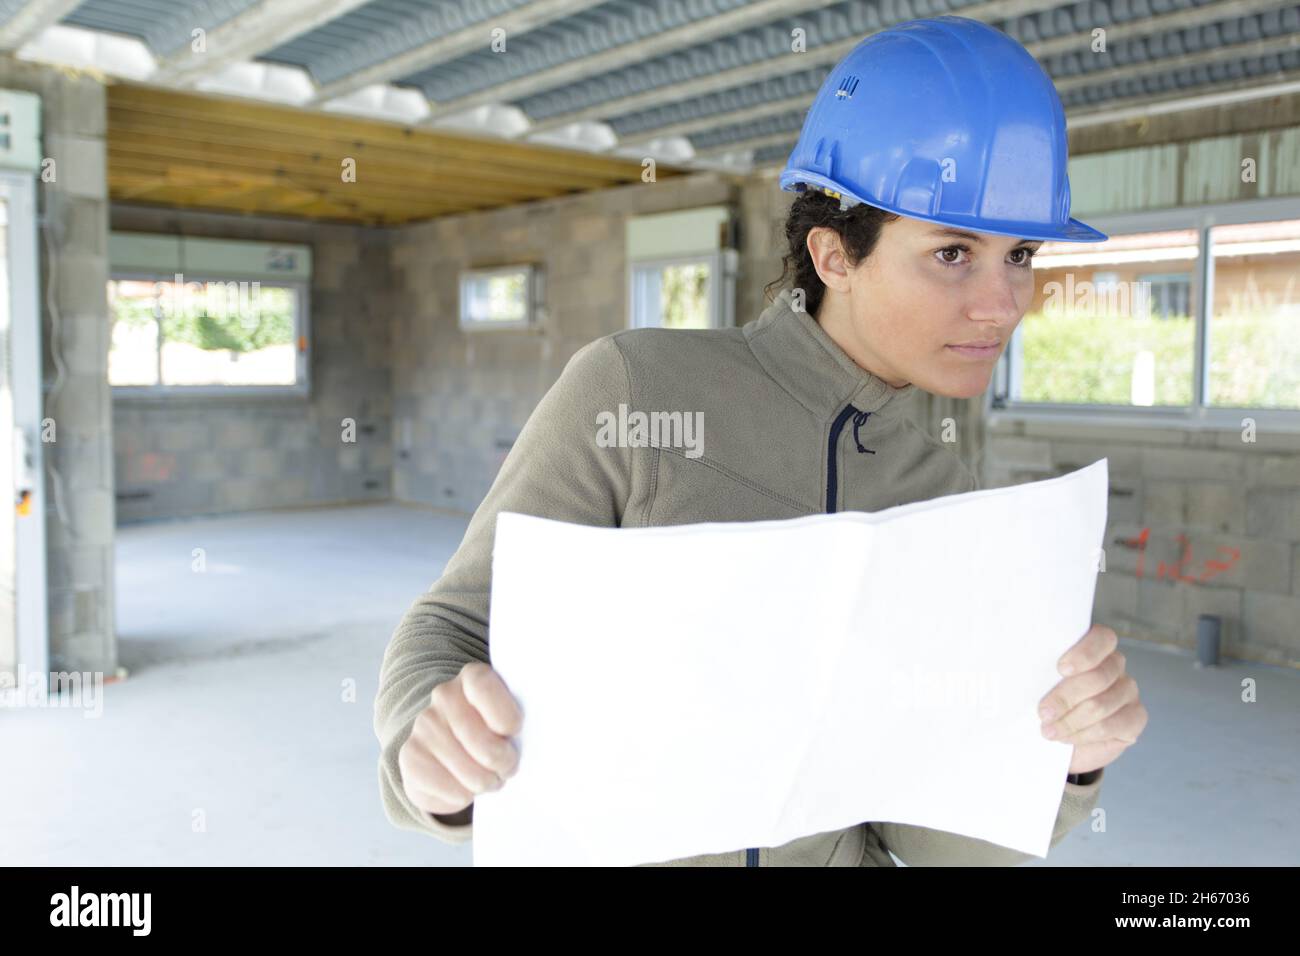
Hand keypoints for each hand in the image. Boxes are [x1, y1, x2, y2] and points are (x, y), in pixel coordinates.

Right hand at [399, 661, 522, 820]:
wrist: (448, 752)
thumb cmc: (493, 732)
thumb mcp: (510, 718)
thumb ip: (519, 720)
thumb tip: (538, 740)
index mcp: (473, 677)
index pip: (484, 687)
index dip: (505, 716)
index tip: (514, 732)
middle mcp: (444, 695)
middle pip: (483, 742)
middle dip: (503, 763)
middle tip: (507, 767)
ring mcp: (424, 725)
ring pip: (470, 772)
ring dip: (486, 783)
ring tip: (489, 778)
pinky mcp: (410, 757)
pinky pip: (450, 790)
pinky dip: (464, 796)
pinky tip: (464, 786)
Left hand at [1038, 623, 1146, 774]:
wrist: (1062, 740)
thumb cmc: (1047, 702)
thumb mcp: (1038, 683)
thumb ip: (1038, 670)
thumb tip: (1015, 667)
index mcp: (1094, 647)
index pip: (1102, 638)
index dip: (1085, 653)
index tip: (1061, 669)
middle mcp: (1115, 666)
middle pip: (1098, 677)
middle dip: (1066, 697)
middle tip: (1043, 712)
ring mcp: (1128, 691)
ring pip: (1101, 705)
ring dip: (1071, 721)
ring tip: (1048, 730)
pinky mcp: (1135, 718)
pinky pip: (1111, 726)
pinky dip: (1084, 734)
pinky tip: (1066, 737)